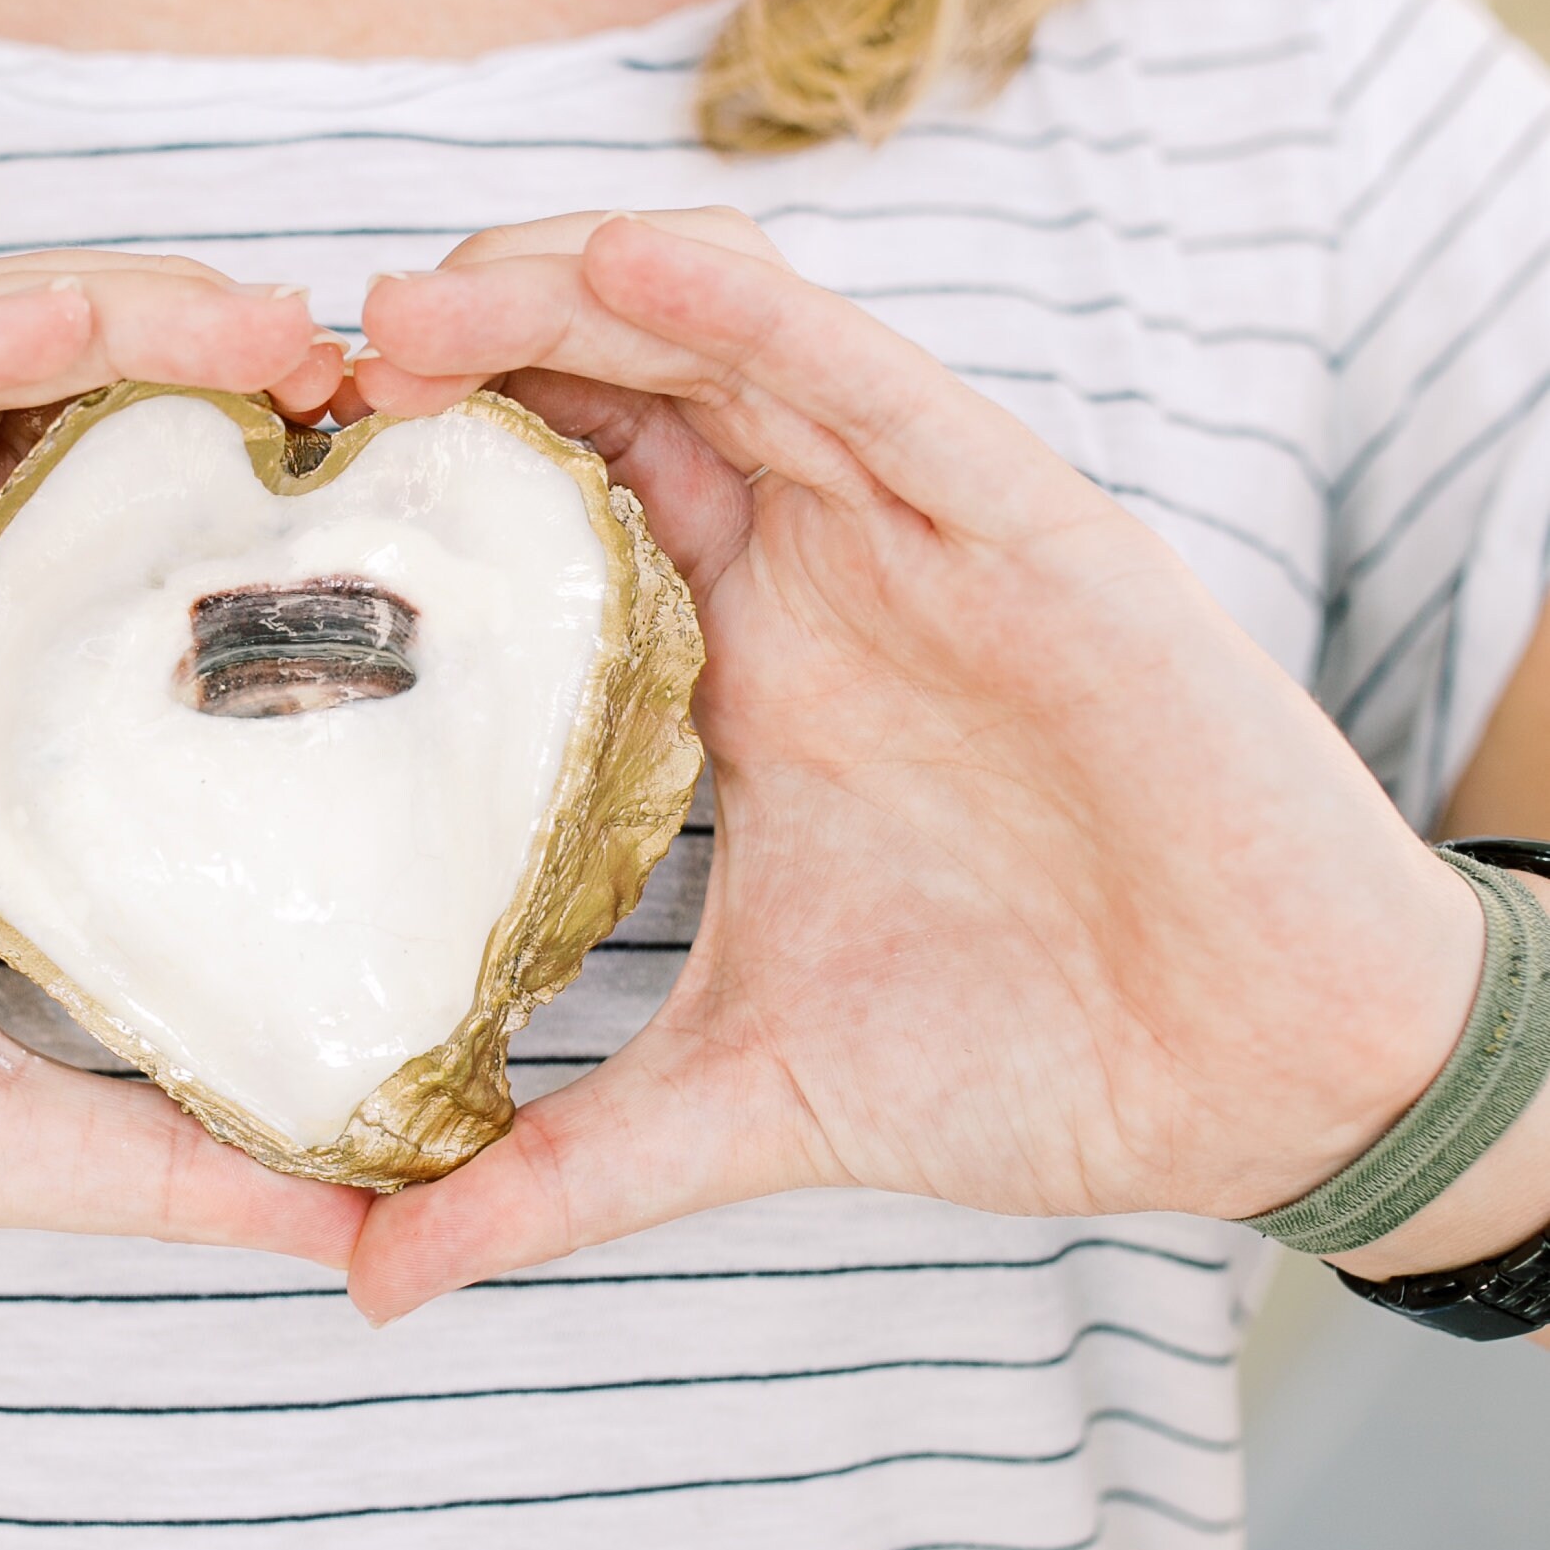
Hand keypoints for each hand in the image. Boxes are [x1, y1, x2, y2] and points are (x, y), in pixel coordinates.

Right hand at [0, 257, 365, 1327]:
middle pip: (51, 422)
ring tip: (279, 328)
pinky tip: (85, 319)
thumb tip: (364, 1212)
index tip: (408, 510)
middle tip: (382, 389)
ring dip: (116, 316)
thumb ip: (162, 1152)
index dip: (254, 501)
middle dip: (215, 373)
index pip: (107, 546)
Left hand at [344, 212, 1486, 1318]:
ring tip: (417, 302)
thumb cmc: (1026, 1057)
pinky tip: (625, 269)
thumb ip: (561, 1170)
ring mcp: (914, 531)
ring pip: (721, 338)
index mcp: (740, 662)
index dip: (429, 460)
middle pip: (615, 381)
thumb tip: (371, 1280)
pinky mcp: (1028, 525)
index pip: (563, 497)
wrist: (1265, 1081)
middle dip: (468, 341)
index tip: (284, 474)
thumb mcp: (744, 1097)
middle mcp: (814, 566)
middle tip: (317, 356)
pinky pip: (869, 381)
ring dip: (566, 290)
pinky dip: (750, 313)